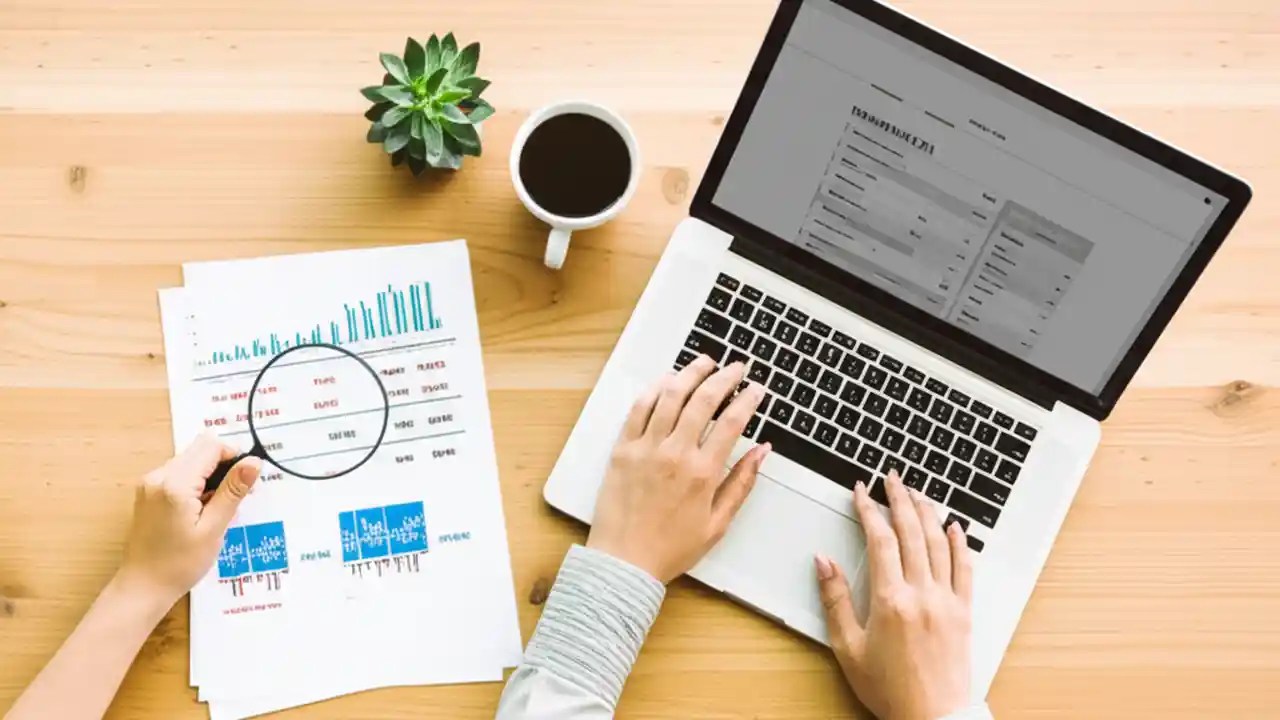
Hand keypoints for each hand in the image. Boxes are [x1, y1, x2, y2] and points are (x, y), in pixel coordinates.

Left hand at [116, 434, 261, 605]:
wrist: (143, 588)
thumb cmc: (180, 564)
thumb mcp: (214, 528)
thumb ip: (233, 491)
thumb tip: (254, 461)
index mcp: (174, 483)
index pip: (211, 447)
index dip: (234, 456)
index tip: (247, 482)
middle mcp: (157, 476)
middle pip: (199, 450)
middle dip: (223, 466)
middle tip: (237, 498)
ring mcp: (149, 484)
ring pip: (190, 461)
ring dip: (210, 476)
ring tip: (218, 508)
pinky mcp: (148, 493)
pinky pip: (178, 474)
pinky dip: (195, 484)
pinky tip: (201, 510)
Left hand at [587, 355, 770, 582]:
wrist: (624, 562)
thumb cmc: (669, 549)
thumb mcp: (718, 523)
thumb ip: (742, 483)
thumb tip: (762, 453)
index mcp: (702, 473)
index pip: (731, 422)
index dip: (748, 399)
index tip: (756, 388)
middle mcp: (674, 454)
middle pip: (703, 399)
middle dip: (724, 377)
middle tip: (735, 368)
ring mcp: (645, 448)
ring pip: (670, 395)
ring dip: (690, 373)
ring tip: (705, 362)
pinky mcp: (622, 450)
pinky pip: (638, 409)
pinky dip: (654, 389)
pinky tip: (666, 381)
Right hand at [815, 471, 972, 719]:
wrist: (934, 717)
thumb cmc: (889, 690)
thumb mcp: (848, 648)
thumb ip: (835, 600)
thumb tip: (823, 562)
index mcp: (890, 600)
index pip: (880, 540)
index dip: (869, 510)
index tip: (861, 492)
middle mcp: (922, 594)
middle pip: (912, 532)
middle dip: (900, 499)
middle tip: (892, 478)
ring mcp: (948, 601)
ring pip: (940, 543)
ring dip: (928, 512)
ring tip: (918, 492)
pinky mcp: (965, 612)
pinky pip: (966, 568)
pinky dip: (961, 543)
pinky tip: (955, 527)